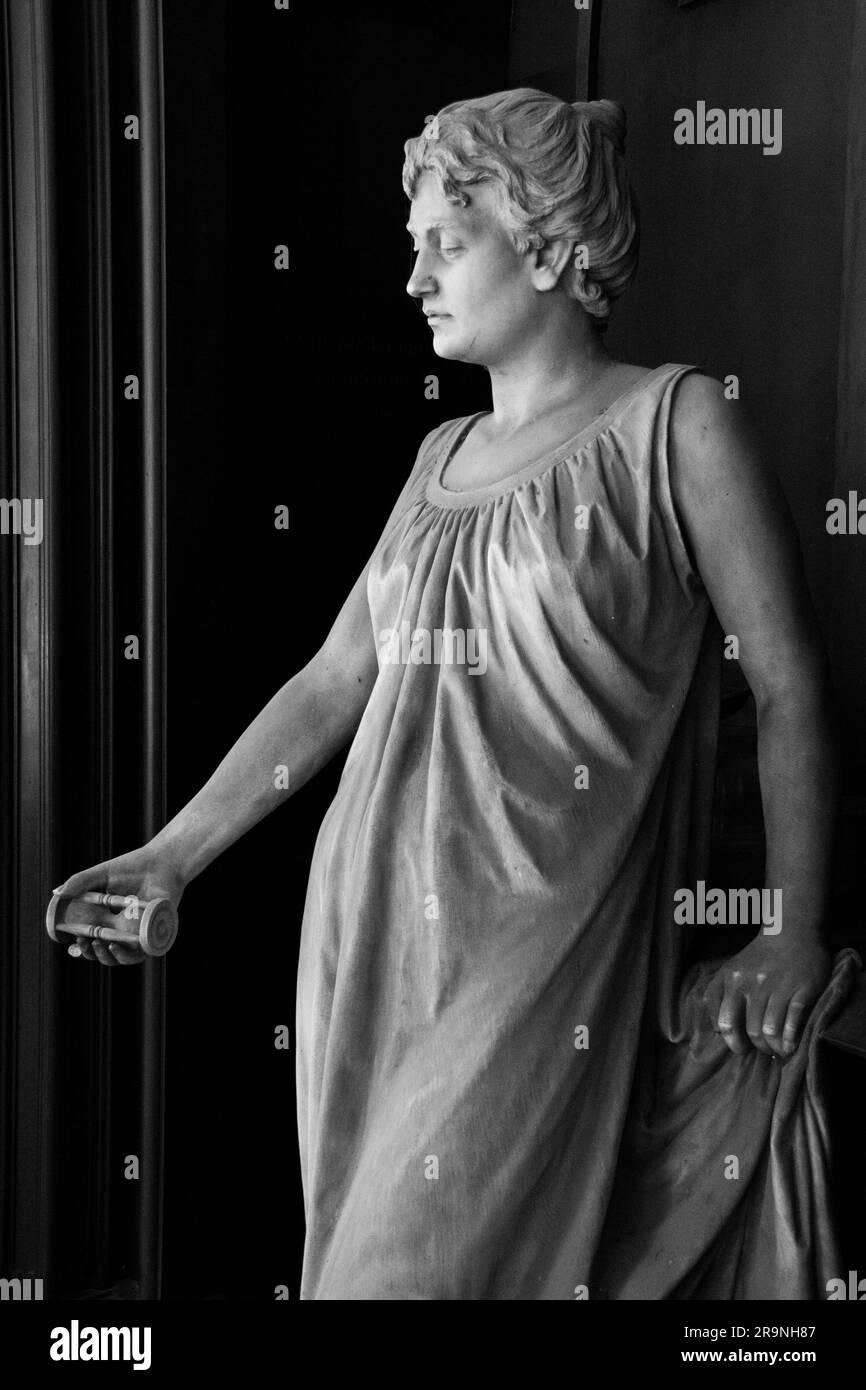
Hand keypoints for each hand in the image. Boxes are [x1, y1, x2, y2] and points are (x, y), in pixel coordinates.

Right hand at [52, 841, 187, 965]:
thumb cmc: (133, 867)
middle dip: (91, 954)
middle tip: (82, 943)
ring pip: (121, 957)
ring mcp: (139, 933)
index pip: (92, 939)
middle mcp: (124, 930)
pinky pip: (141, 953)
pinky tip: (115, 946)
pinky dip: (127, 955)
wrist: (162, 863)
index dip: (81, 946)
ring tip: (97, 945)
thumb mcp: (102, 874)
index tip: (70, 945)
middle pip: (105, 951)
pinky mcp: (155, 935)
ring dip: (106, 957)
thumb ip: (80, 882)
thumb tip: (56, 893)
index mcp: (109, 919)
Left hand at [702, 933, 831, 1059]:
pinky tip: (791, 1044)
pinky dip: (790, 1040)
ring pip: (770, 1031)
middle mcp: (751, 983)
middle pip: (750, 1032)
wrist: (791, 931)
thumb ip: (719, 996)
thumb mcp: (731, 970)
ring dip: (775, 1047)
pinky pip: (792, 1022)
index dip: (734, 1042)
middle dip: (757, 1048)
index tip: (743, 1046)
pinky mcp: (801, 988)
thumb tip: (718, 1031)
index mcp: (730, 980)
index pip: (725, 1024)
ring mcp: (777, 986)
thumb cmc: (759, 957)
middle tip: (764, 1050)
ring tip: (779, 1050)